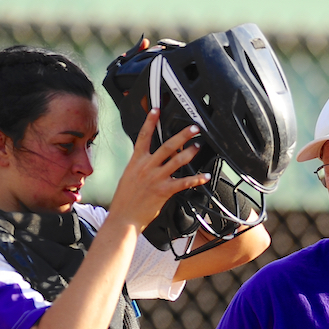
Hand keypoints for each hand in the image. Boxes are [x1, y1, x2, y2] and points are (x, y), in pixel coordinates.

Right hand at [105, 108, 208, 233]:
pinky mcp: (164, 191)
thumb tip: (148, 158)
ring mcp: (156, 178)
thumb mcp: (128, 176)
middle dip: (181, 135)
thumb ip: (139, 165)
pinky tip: (204, 176)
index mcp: (136, 161)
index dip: (150, 122)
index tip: (157, 110)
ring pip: (176, 161)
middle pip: (166, 146)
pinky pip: (183, 183)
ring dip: (190, 153)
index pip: (143, 136)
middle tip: (193, 128)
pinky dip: (196, 179)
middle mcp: (147, 167)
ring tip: (198, 146)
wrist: (124, 217)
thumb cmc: (125, 200)